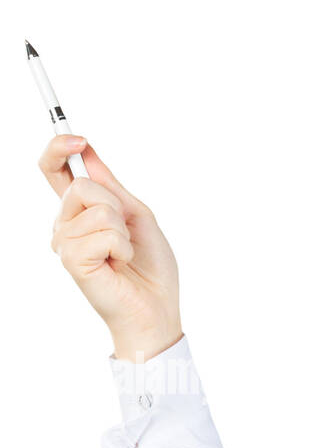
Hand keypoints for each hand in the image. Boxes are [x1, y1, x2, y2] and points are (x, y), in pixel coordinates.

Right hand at [40, 134, 182, 361]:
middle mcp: (65, 225)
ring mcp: (65, 243)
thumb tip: (87, 153)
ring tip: (124, 254)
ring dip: (122, 230)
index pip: (54, 171)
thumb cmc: (150, 269)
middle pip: (80, 184)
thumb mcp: (137, 217)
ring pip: (97, 207)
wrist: (156, 309)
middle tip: (125, 235)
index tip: (78, 139)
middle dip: (115, 204)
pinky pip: (103, 232)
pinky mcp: (72, 260)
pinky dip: (122, 247)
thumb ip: (112, 187)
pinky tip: (119, 264)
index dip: (59, 148)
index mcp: (80, 213)